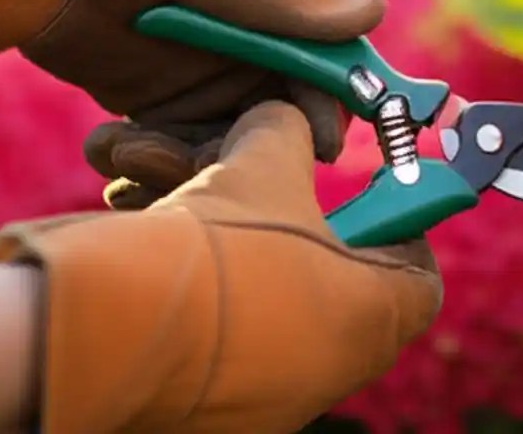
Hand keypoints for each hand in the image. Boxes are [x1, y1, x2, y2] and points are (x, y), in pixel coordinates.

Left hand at [0, 0, 381, 160]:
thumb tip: (373, 13)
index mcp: (282, 6)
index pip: (331, 64)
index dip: (335, 105)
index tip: (322, 144)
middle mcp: (255, 50)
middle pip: (285, 120)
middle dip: (257, 151)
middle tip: (220, 168)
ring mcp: (209, 84)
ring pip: (231, 149)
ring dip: (188, 163)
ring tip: (132, 150)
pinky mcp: (164, 114)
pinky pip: (180, 157)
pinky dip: (150, 165)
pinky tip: (112, 151)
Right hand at [0, 100, 441, 433]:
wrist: (102, 329)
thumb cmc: (214, 246)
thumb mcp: (262, 162)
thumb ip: (287, 130)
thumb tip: (281, 118)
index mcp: (373, 316)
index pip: (420, 276)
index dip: (404, 224)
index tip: (376, 190)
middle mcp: (332, 368)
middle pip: (331, 276)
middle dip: (290, 215)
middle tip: (260, 177)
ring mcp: (270, 396)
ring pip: (265, 294)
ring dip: (232, 236)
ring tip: (178, 188)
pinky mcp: (207, 406)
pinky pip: (216, 327)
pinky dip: (195, 279)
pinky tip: (150, 231)